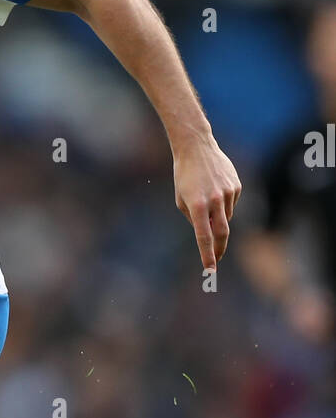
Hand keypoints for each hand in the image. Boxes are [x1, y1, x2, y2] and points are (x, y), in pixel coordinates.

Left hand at [173, 133, 241, 270]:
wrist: (196, 147)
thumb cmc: (184, 175)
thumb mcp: (181, 200)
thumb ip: (194, 219)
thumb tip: (208, 233)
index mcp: (197, 205)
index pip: (204, 236)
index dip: (207, 255)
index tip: (210, 270)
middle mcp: (215, 200)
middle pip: (222, 233)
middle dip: (219, 249)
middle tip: (216, 259)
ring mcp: (228, 193)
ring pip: (226, 217)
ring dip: (218, 218)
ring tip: (206, 203)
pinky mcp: (237, 186)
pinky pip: (231, 204)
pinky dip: (223, 205)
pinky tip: (214, 190)